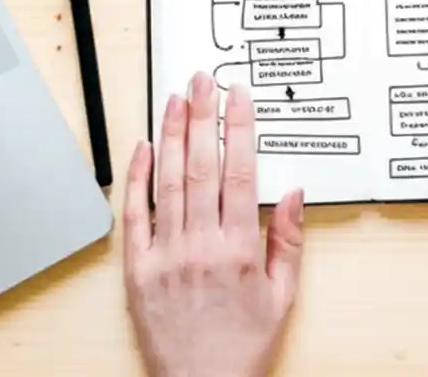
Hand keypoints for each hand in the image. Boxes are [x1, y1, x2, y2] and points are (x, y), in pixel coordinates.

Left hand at [124, 73, 304, 376]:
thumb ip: (288, 241)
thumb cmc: (241, 347)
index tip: (239, 97)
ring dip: (171, 135)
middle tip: (202, 81)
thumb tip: (292, 194)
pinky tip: (143, 147)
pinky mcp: (137, 270)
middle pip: (201, 167)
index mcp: (239, 250)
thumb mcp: (282, 298)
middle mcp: (199, 247)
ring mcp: (164, 256)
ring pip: (168, 182)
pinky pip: (135, 214)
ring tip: (174, 99)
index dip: (239, 128)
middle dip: (202, 117)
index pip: (239, 173)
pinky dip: (137, 178)